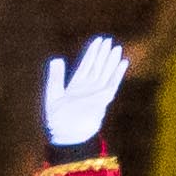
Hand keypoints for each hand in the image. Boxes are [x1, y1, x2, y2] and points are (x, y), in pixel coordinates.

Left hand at [40, 36, 129, 150]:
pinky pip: (112, 83)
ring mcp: (96, 93)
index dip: (92, 52)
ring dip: (111, 60)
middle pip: (98, 66)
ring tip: (117, 48)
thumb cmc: (57, 120)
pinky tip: (122, 63)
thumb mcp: (53, 94)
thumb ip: (56, 76)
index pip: (86, 64)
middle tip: (109, 40)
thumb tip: (57, 58)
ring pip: (106, 73)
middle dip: (103, 53)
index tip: (98, 40)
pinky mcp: (103, 100)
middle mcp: (88, 88)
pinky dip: (118, 73)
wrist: (66, 135)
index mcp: (76, 85)